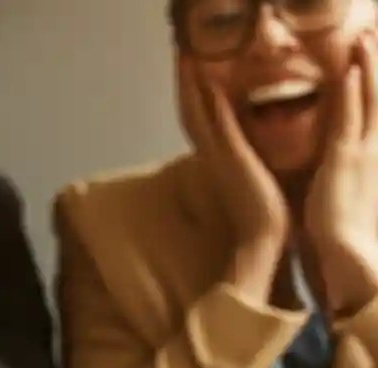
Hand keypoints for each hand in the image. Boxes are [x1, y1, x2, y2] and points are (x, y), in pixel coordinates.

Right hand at [178, 55, 289, 303]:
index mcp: (215, 158)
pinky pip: (221, 127)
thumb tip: (233, 148)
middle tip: (179, 53)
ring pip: (199, 114)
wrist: (263, 239)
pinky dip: (214, 107)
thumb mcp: (246, 180)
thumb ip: (235, 160)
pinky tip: (211, 86)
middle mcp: (212, 155)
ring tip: (187, 59)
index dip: (190, 93)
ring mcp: (220, 157)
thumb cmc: (260, 214)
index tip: (187, 69)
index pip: (197, 118)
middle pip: (190, 111)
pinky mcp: (234, 160)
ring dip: (192, 86)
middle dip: (185, 81)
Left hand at [303, 31, 377, 315]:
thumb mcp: (345, 187)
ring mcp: (362, 151)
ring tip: (363, 37)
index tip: (367, 55)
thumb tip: (338, 160)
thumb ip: (344, 168)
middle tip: (370, 33)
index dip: (372, 81)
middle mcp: (372, 147)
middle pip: (376, 96)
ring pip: (367, 98)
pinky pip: (349, 118)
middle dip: (375, 63)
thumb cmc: (341, 227)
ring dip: (366, 66)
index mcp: (370, 153)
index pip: (372, 109)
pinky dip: (351, 92)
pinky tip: (349, 69)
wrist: (348, 255)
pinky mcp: (346, 160)